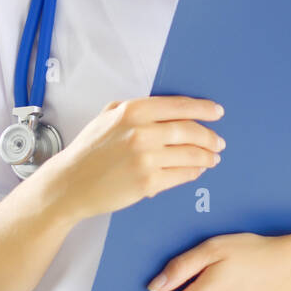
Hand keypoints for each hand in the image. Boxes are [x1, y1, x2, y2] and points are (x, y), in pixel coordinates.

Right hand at [42, 96, 226, 220]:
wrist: (71, 183)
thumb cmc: (89, 150)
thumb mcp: (108, 116)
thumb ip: (135, 108)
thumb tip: (168, 108)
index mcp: (133, 111)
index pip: (179, 106)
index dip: (203, 108)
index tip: (217, 112)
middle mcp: (142, 132)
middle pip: (190, 131)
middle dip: (210, 137)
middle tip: (219, 142)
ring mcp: (146, 158)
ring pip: (190, 155)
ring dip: (207, 157)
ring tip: (213, 158)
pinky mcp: (148, 182)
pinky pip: (182, 175)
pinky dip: (194, 172)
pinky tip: (197, 170)